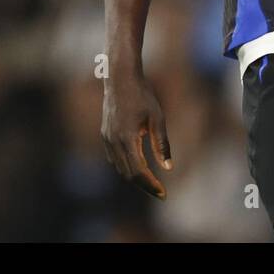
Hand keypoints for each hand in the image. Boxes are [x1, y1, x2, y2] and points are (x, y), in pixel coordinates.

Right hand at [101, 69, 172, 198]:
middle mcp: (114, 141)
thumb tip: (168, 168)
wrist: (120, 79)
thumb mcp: (158, 118)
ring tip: (152, 182)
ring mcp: (107, 139)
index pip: (139, 172)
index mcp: (127, 138)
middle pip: (128, 174)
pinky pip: (115, 159)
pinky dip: (126, 167)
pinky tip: (138, 166)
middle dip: (145, 185)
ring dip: (135, 177)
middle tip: (161, 192)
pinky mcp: (105, 135)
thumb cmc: (143, 95)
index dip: (151, 185)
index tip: (163, 194)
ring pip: (120, 168)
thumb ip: (162, 144)